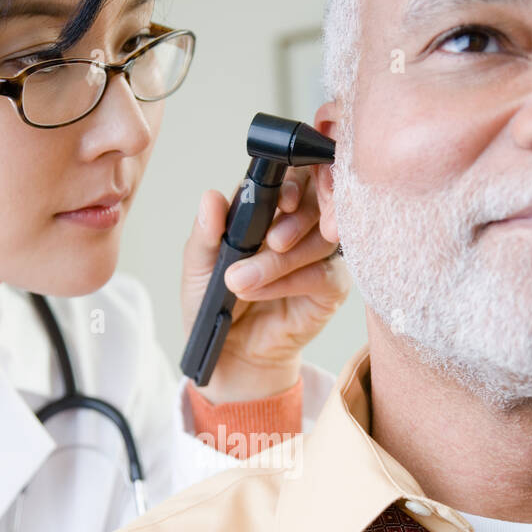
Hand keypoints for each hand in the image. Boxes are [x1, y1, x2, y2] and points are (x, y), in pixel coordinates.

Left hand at [181, 165, 348, 402]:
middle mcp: (300, 225)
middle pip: (316, 203)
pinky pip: (325, 275)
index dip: (294, 183)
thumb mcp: (199, 268)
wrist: (232, 353)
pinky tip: (267, 291)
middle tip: (271, 241)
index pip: (291, 178)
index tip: (283, 200)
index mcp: (269, 208)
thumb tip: (210, 197)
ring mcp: (319, 255)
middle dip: (296, 220)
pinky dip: (294, 280)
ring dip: (283, 260)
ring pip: (320, 240)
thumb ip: (205, 234)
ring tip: (244, 281)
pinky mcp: (332, 287)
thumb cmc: (216, 304)